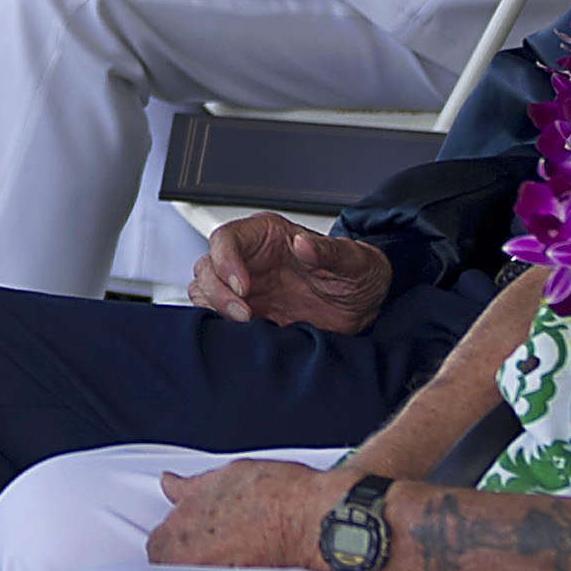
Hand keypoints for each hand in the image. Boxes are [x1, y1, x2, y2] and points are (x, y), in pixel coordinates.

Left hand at [147, 457, 349, 570]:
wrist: (313, 519)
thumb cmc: (275, 493)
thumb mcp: (225, 476)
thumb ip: (190, 486)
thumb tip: (167, 481)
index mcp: (179, 527)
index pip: (156, 544)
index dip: (173, 539)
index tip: (190, 536)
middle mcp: (189, 557)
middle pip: (171, 566)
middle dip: (184, 558)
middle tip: (212, 547)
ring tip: (230, 558)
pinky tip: (243, 570)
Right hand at [186, 213, 393, 330]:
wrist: (365, 306)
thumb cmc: (356, 273)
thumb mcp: (352, 260)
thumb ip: (328, 251)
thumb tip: (303, 244)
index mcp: (267, 236)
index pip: (227, 239)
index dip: (226, 261)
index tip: (242, 286)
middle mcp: (250, 260)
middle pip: (207, 267)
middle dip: (217, 292)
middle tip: (244, 313)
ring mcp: (246, 290)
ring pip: (205, 293)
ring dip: (216, 310)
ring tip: (247, 324)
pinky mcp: (250, 317)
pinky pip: (219, 320)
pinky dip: (223, 327)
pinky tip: (245, 335)